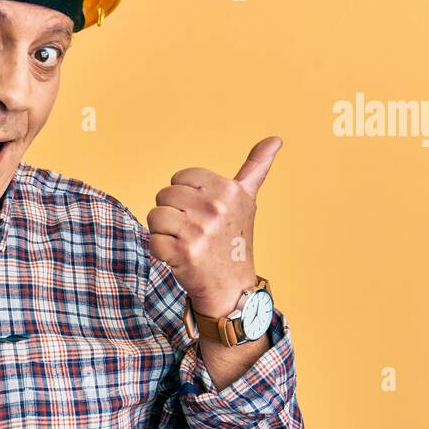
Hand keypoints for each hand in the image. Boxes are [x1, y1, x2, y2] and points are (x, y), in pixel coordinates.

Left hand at [146, 136, 281, 316]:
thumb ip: (256, 168)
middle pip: (164, 195)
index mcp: (229, 190)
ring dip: (165, 233)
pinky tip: (180, 259)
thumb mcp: (247, 201)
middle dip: (173, 214)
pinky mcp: (183, 253)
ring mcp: (200, 231)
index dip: (185, 196)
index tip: (203, 213)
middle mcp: (216, 208)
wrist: (233, 289)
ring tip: (187, 243)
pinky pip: (153, 241)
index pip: (180, 177)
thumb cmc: (234, 241)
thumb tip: (275, 138)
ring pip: (155, 216)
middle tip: (194, 232)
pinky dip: (161, 252)